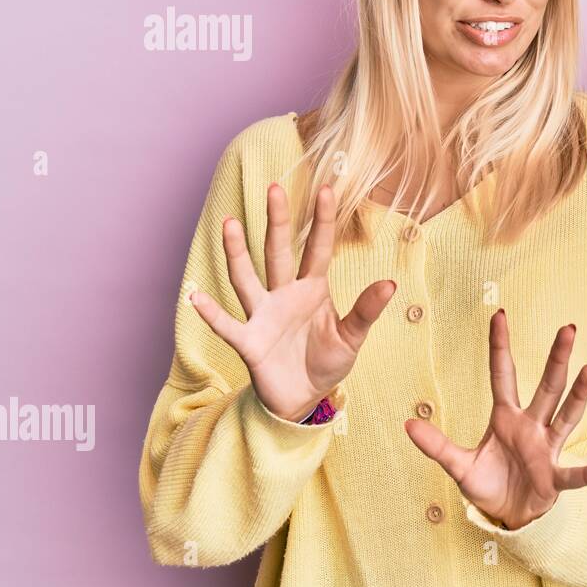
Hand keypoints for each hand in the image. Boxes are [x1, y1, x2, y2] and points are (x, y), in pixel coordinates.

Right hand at [189, 182, 396, 421]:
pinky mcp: (249, 342)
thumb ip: (366, 311)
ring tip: (230, 224)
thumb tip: (391, 283)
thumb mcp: (352, 338)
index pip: (318, 249)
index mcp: (313, 289)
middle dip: (277, 222)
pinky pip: (228, 326)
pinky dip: (212, 313)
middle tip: (274, 188)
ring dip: (237, 253)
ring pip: (247, 279)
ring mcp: (263, 315)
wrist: (303, 398)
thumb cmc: (326, 362)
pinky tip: (196, 296)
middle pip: (278, 253)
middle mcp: (284, 295)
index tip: (325, 189)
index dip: (322, 221)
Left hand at [404, 309, 586, 530]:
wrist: (508, 513)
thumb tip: (407, 424)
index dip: (500, 347)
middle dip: (556, 357)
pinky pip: (575, 474)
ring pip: (566, 416)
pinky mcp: (554, 478)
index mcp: (506, 417)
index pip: (504, 375)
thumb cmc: (489, 482)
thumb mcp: (459, 465)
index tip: (500, 315)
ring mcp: (547, 449)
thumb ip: (437, 445)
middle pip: (547, 386)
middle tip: (567, 328)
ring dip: (579, 393)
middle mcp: (532, 426)